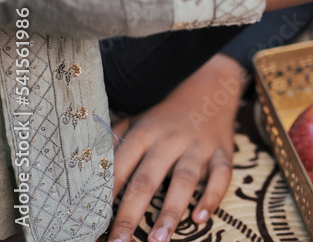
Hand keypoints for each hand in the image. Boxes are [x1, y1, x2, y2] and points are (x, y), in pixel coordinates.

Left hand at [108, 56, 246, 241]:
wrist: (210, 86)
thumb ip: (116, 143)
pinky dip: (212, 197)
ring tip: (158, 239)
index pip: (119, 168)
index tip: (93, 223)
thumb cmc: (166, 113)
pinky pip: (221, 176)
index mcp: (145, 133)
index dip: (105, 196)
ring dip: (171, 211)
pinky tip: (201, 218)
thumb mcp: (137, 120)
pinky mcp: (222, 152)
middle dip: (131, 214)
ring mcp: (198, 146)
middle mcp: (170, 140)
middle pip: (147, 179)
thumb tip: (89, 173)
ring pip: (184, 180)